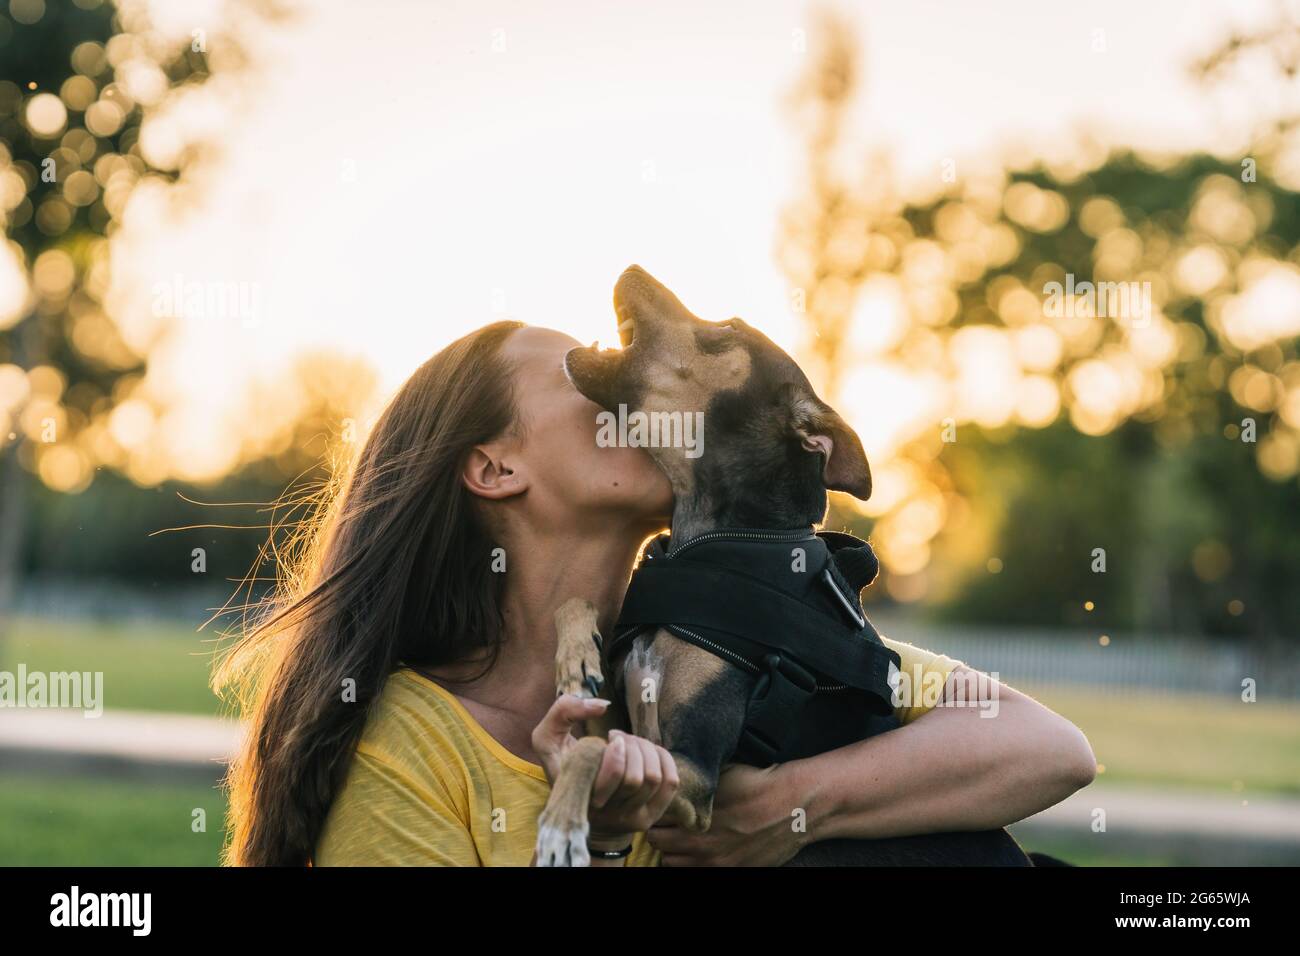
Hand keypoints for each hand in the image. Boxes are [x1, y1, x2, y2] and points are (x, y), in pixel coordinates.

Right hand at [531, 695, 680, 848]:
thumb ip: (563, 711)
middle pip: (636, 779)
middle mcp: (606, 815)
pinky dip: (663, 758)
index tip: (610, 737)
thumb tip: (601, 705)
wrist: (579, 803)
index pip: (613, 777)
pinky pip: (669, 783)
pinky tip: (646, 752)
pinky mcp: (649, 816)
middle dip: (631, 747)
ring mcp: (630, 818)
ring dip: (645, 750)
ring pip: (653, 778)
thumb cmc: (564, 762)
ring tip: (629, 744)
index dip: (617, 753)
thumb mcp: (547, 737)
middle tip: (617, 738)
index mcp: (580, 798)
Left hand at [646, 762, 806, 865]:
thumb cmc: (758, 784)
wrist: (793, 805)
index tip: (662, 805)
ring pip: (670, 862)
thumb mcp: (719, 775)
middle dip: (660, 829)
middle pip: (657, 841)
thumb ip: (692, 783)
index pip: (653, 817)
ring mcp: (713, 861)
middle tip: (669, 821)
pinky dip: (694, 862)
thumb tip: (673, 777)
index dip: (656, 809)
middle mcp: (698, 842)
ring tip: (685, 837)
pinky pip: (694, 872)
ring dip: (673, 850)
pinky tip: (704, 849)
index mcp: (693, 813)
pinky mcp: (730, 871)